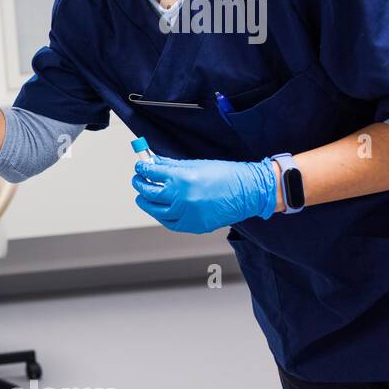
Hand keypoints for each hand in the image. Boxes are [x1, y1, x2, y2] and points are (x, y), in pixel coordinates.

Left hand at [132, 155, 277, 233]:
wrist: (250, 192)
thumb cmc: (226, 175)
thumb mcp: (196, 165)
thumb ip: (172, 166)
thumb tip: (154, 163)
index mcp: (182, 179)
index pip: (152, 173)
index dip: (142, 169)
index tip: (140, 167)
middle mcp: (182, 198)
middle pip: (150, 193)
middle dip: (140, 185)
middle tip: (138, 180)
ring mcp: (188, 214)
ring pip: (156, 210)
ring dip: (146, 202)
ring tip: (143, 196)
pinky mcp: (194, 225)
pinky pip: (170, 222)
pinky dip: (161, 216)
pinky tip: (158, 209)